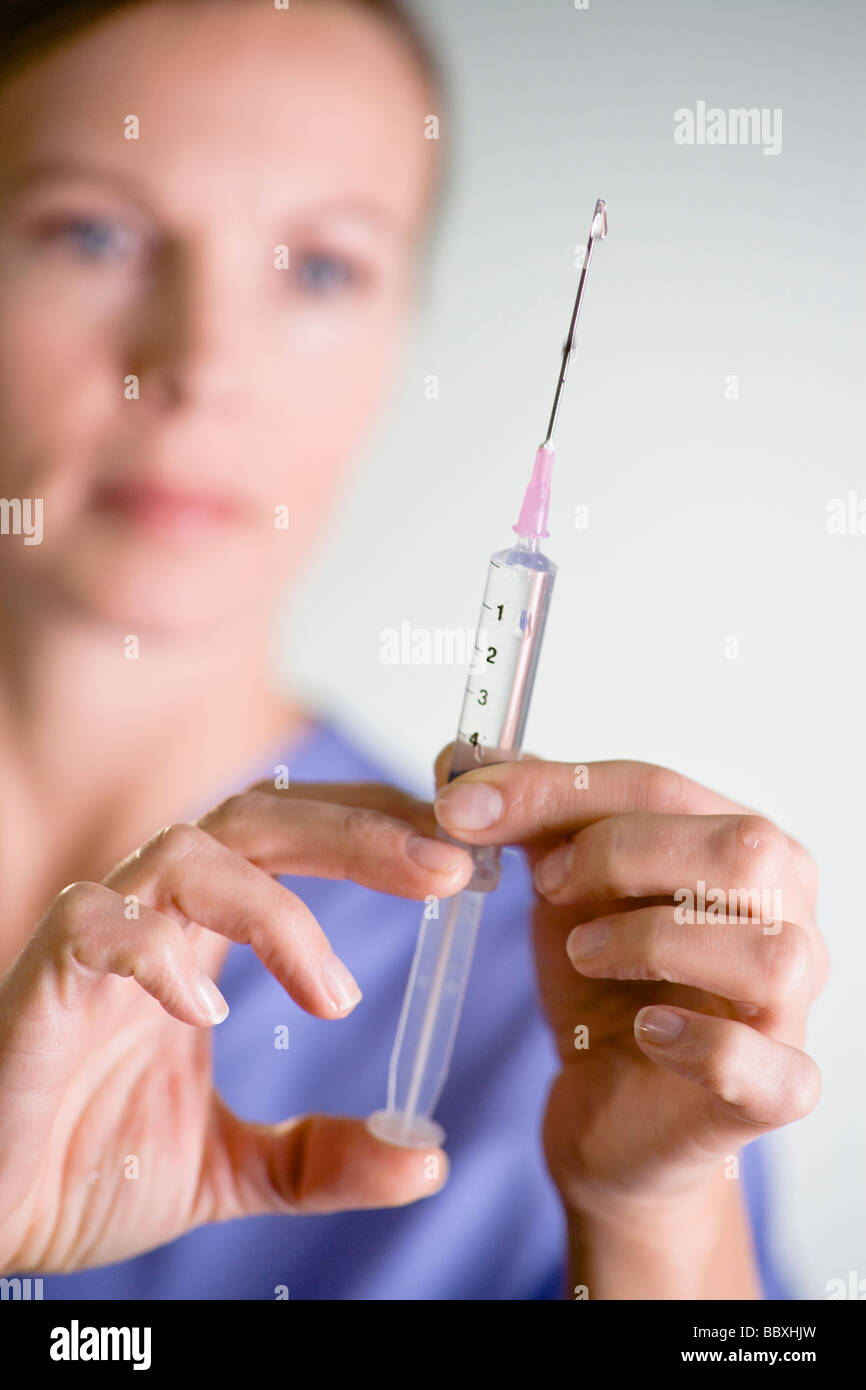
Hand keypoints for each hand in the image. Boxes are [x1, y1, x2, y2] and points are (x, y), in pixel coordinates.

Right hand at [0, 780, 472, 1273]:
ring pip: (188, 852)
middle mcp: (155, 918)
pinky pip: (97, 925)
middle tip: (449, 869)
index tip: (462, 858)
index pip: (297, 844)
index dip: (376, 832)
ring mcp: (97, 940)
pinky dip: (156, 953)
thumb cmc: (87, 1168)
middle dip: (359, 833)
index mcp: (202, 939)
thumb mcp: (232, 1171)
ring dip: (275, 907)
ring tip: (335, 991)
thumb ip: (319, 1159)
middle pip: (261, 821)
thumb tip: (426, 1161)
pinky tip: (205, 1011)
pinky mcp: (45, 979)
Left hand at [433, 753, 826, 1220]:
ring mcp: (791, 1006)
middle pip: (741, 848)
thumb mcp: (560, 890)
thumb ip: (528, 819)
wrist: (608, 1106)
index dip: (560, 790)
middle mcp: (787, 915)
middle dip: (622, 852)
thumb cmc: (603, 987)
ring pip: (768, 951)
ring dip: (656, 941)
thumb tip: (461, 761)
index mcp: (741, 848)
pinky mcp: (777, 1092)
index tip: (466, 809)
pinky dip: (702, 1043)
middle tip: (548, 886)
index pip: (664, 788)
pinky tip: (648, 1030)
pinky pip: (769, 1065)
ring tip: (586, 955)